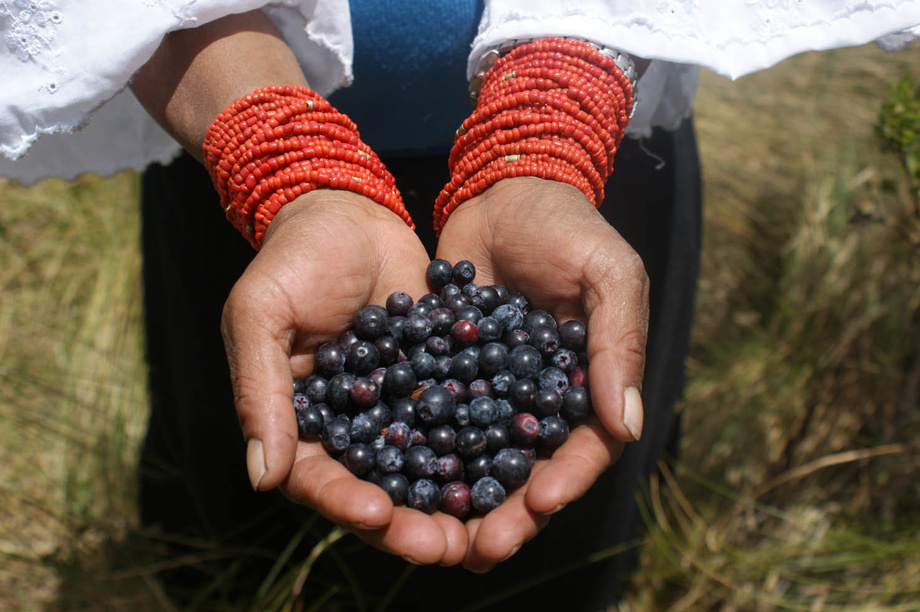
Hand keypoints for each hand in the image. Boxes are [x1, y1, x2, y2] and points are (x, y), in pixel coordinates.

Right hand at [220, 191, 466, 565]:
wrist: (349, 209)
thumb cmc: (292, 258)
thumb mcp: (261, 316)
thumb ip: (262, 392)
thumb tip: (263, 479)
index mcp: (302, 419)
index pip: (318, 478)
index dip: (346, 502)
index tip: (379, 517)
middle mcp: (354, 423)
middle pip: (378, 487)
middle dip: (410, 523)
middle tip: (446, 547)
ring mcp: (400, 403)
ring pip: (426, 465)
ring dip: (453, 499)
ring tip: (486, 527)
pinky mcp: (440, 378)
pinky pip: (462, 417)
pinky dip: (485, 444)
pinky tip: (516, 462)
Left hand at [436, 177, 647, 570]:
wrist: (502, 187)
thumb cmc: (567, 227)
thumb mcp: (607, 275)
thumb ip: (616, 344)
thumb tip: (627, 426)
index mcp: (586, 384)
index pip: (583, 446)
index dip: (566, 478)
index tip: (541, 501)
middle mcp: (538, 398)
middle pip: (526, 469)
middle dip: (508, 511)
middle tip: (479, 547)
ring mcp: (490, 388)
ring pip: (476, 457)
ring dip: (457, 498)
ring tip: (430, 532)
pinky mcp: (446, 371)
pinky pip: (433, 418)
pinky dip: (416, 450)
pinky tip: (390, 478)